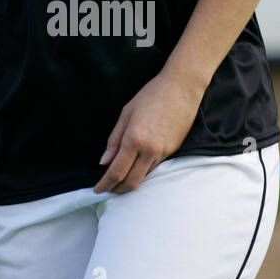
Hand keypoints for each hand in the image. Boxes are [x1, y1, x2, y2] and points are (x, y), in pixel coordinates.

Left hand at [93, 67, 205, 193]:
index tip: (97, 189)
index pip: (116, 172)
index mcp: (134, 139)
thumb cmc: (152, 95)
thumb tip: (104, 162)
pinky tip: (135, 167)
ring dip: (130, 182)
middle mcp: (149, 150)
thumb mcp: (126, 113)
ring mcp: (163, 152)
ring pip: (143, 177)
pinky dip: (142, 172)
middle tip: (107, 189)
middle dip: (117, 190)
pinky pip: (154, 168)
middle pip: (131, 182)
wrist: (182, 89)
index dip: (105, 184)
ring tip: (119, 179)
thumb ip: (114, 140)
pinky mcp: (172, 151)